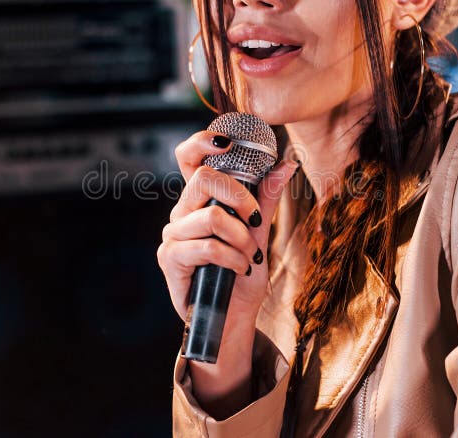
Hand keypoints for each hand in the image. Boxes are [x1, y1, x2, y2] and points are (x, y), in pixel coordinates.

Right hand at [157, 130, 297, 325]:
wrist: (232, 316)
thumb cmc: (242, 272)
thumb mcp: (259, 231)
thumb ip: (266, 198)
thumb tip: (287, 164)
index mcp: (200, 199)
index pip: (189, 157)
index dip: (202, 141)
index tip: (228, 143)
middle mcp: (182, 211)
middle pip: (203, 178)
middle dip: (240, 196)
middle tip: (256, 218)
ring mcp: (173, 234)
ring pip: (212, 216)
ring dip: (242, 238)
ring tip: (250, 255)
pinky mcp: (170, 258)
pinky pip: (207, 246)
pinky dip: (232, 257)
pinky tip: (239, 267)